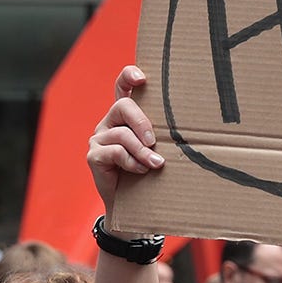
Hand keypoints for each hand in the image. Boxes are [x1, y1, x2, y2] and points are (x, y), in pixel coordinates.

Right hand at [86, 66, 163, 218]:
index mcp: (125, 115)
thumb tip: (187, 131)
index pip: (122, 86)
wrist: (134, 206)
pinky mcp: (94, 156)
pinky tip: (140, 171)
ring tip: (156, 163)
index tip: (142, 78)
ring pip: (122, 134)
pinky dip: (131, 162)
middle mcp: (110, 122)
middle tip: (154, 140)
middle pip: (123, 106)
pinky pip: (115, 152)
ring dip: (142, 150)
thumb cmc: (150, 173)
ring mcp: (99, 138)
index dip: (129, 76)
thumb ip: (163, 135)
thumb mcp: (158, 149)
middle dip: (142, 122)